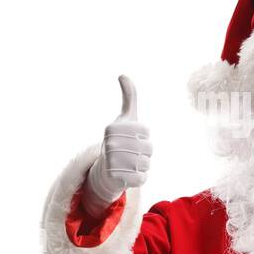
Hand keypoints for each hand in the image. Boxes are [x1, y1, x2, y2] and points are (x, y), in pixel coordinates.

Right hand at [82, 75, 151, 217]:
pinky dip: (140, 177)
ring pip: (146, 164)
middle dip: (145, 152)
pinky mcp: (117, 179)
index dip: (144, 137)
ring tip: (130, 164)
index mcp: (113, 128)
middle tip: (131, 153)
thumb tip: (123, 75)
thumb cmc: (119, 140)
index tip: (131, 138)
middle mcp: (110, 144)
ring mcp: (113, 162)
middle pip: (149, 149)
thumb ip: (129, 97)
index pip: (146, 132)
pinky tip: (128, 174)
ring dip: (143, 165)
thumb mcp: (125, 117)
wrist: (104, 169)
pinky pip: (142, 178)